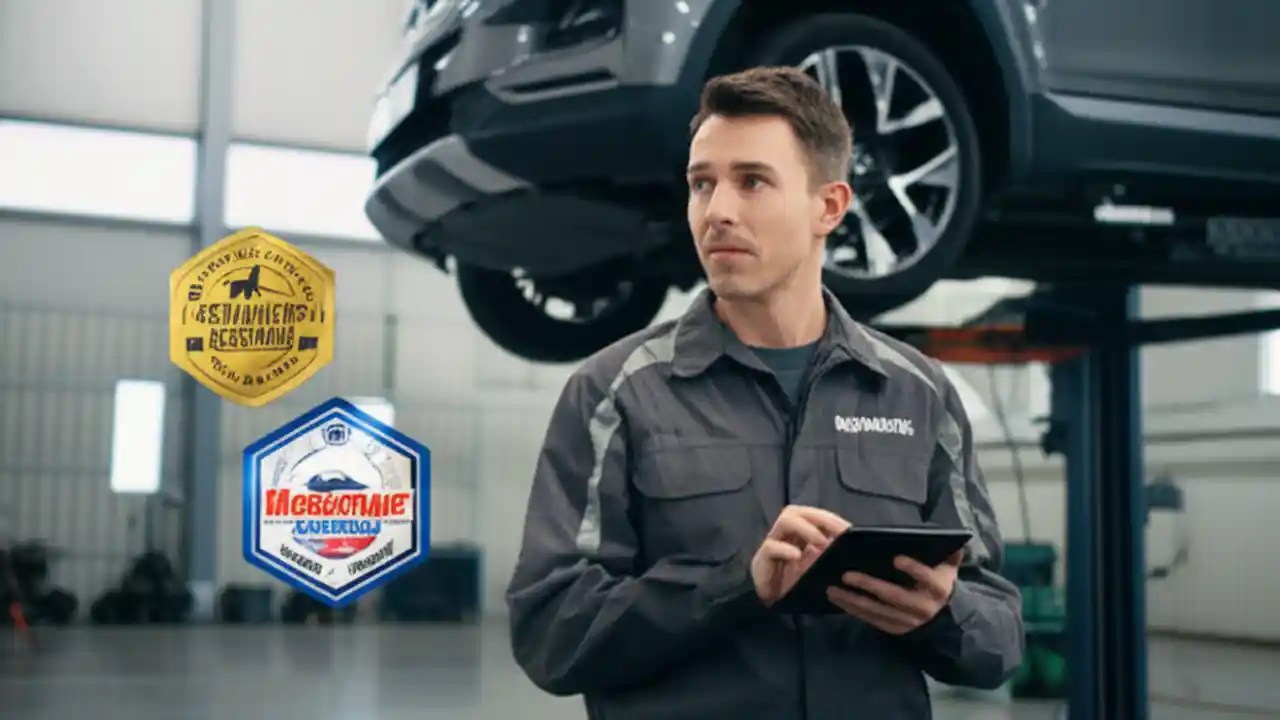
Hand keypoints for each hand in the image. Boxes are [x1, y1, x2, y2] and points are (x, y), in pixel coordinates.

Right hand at [751, 505, 850, 606]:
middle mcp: (786, 536)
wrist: (777, 609)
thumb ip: (832, 557)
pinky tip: (797, 555)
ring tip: (821, 542)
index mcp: (800, 535)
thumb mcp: (821, 571)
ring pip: (785, 521)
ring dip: (806, 528)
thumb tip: (852, 546)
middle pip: (798, 512)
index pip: (814, 516)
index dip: (831, 519)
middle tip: (839, 532)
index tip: (849, 528)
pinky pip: (771, 548)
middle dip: (821, 518)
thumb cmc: (800, 588)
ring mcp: (773, 546)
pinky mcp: (761, 562)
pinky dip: (785, 549)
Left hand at [825, 550, 962, 634]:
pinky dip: (854, 610)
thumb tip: (954, 537)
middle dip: (870, 585)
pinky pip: (872, 620)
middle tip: (847, 574)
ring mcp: (908, 621)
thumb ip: (950, 552)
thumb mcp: (948, 566)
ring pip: (878, 610)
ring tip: (832, 588)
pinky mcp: (895, 629)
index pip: (927, 578)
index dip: (913, 569)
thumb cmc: (938, 579)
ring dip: (853, 600)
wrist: (942, 614)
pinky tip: (838, 600)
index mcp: (938, 588)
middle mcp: (923, 607)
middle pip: (894, 596)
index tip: (895, 558)